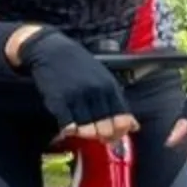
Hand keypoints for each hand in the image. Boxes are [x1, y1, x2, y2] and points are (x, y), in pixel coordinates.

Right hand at [16, 27, 135, 140]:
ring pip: (88, 129)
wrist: (52, 50)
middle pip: (106, 127)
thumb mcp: (103, 78)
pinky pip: (68, 123)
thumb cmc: (78, 65)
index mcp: (109, 87)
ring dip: (86, 134)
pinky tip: (68, 128)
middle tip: (97, 136)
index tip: (114, 136)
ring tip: (82, 131)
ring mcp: (77, 96)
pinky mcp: (59, 100)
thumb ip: (117, 101)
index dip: (120, 132)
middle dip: (103, 136)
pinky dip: (69, 129)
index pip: (122, 119)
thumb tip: (134, 126)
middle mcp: (96, 92)